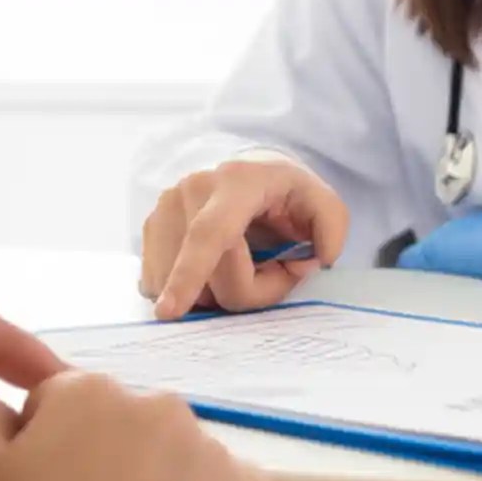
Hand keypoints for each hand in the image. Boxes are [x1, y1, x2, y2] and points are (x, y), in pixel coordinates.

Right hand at [140, 152, 347, 319]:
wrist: (244, 169)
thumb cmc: (283, 192)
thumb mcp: (321, 201)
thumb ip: (332, 228)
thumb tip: (318, 259)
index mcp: (235, 182)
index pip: (208, 235)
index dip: (189, 275)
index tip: (170, 311)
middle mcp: (189, 190)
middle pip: (205, 278)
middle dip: (247, 293)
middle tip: (273, 270)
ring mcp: (162, 210)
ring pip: (177, 287)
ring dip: (214, 294)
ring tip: (238, 265)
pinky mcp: (149, 231)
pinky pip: (160, 284)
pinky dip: (187, 290)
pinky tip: (208, 268)